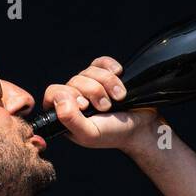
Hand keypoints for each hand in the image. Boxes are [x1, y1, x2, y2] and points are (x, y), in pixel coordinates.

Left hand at [42, 56, 158, 151]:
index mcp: (66, 114)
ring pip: (90, 71)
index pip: (54, 93)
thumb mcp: (89, 133)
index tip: (85, 106)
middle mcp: (76, 98)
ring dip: (108, 83)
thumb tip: (58, 99)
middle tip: (106, 107)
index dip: (69, 95)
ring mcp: (90, 85)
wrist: (141, 127)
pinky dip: (111, 67)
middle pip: (75, 80)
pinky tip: (120, 75)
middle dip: (94, 92)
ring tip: (118, 98)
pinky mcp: (105, 75)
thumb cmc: (114, 133)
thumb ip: (70, 120)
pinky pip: (101, 61)